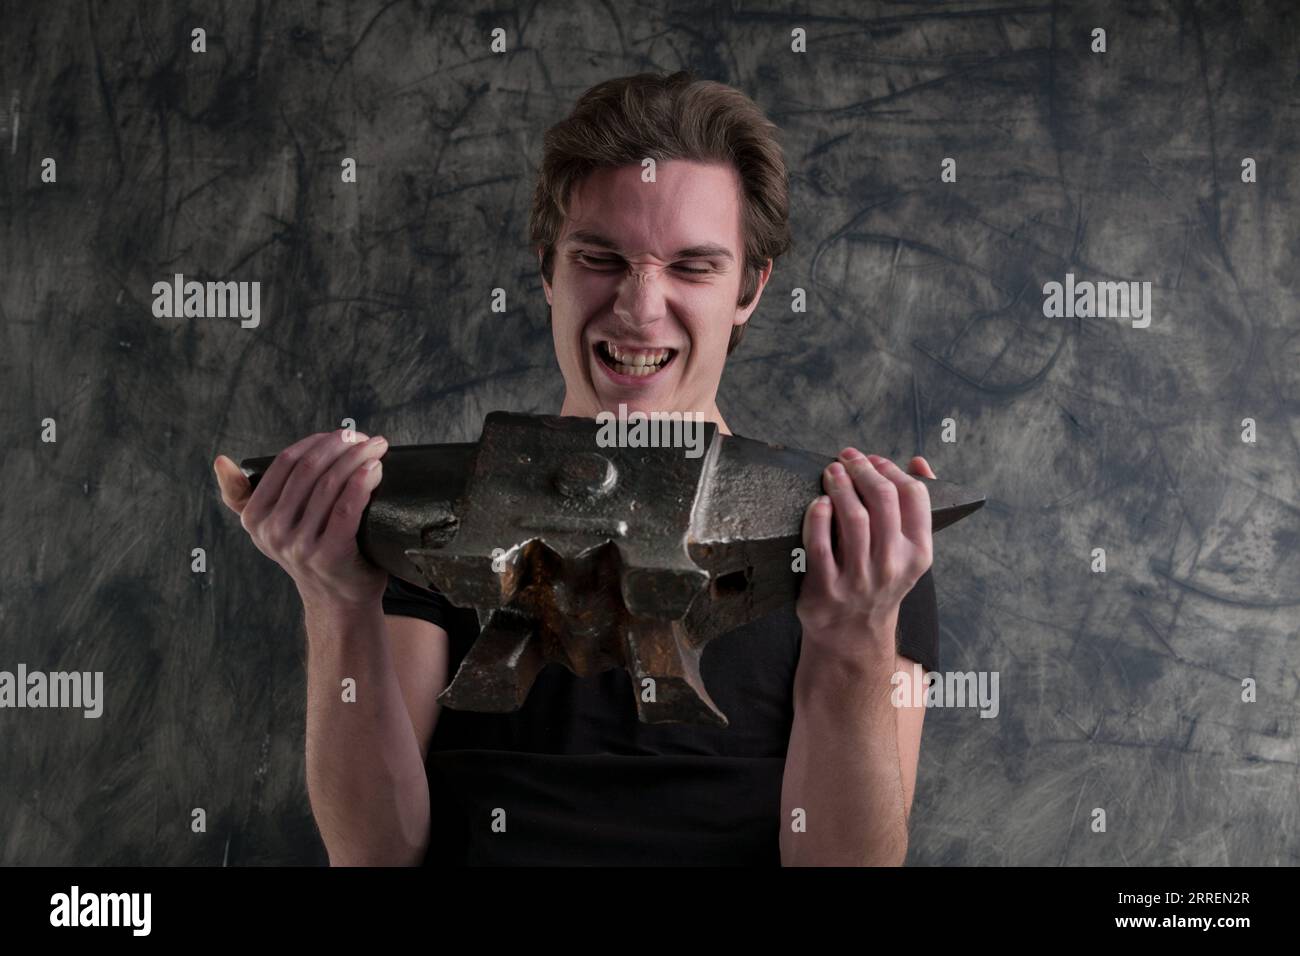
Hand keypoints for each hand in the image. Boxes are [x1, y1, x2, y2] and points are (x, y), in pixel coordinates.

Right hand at [212, 429, 390, 611]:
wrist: (337, 599)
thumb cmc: (310, 551)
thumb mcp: (270, 526)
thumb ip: (243, 496)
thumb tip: (221, 461)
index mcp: (254, 516)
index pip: (286, 462)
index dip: (317, 441)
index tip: (343, 435)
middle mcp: (271, 531)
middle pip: (310, 469)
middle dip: (343, 446)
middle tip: (369, 438)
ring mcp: (298, 545)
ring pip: (330, 485)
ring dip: (359, 459)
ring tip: (378, 448)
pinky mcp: (328, 555)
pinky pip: (345, 508)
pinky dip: (362, 483)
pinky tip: (375, 470)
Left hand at [796, 450, 935, 660]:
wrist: (853, 634)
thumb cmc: (879, 581)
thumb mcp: (906, 551)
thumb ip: (915, 506)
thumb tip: (920, 462)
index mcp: (918, 552)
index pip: (914, 496)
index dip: (891, 469)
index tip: (872, 459)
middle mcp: (892, 565)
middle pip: (883, 499)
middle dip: (863, 469)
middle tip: (846, 457)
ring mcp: (859, 579)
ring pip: (853, 518)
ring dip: (840, 486)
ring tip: (832, 471)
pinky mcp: (826, 588)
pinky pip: (820, 544)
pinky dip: (818, 516)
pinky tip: (818, 502)